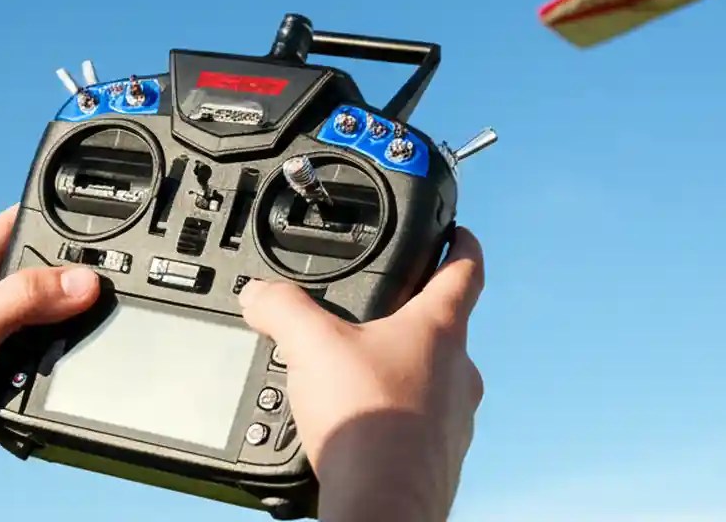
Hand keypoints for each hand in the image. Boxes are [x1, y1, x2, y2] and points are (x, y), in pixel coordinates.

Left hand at [0, 205, 102, 521]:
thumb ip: (24, 299)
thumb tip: (86, 283)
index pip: (25, 224)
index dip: (62, 214)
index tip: (111, 216)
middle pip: (57, 280)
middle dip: (88, 283)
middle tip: (129, 288)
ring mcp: (8, 348)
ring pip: (63, 331)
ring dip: (79, 339)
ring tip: (111, 337)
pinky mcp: (15, 389)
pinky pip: (57, 378)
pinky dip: (69, 379)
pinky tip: (82, 380)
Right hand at [237, 227, 485, 521]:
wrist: (386, 505)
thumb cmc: (368, 421)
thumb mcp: (311, 346)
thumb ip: (282, 309)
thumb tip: (260, 294)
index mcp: (439, 330)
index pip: (465, 270)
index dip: (462, 244)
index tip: (460, 232)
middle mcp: (459, 372)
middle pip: (446, 329)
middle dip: (414, 319)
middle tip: (381, 314)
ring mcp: (456, 418)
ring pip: (435, 380)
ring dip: (403, 373)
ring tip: (357, 377)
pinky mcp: (441, 457)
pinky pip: (421, 425)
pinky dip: (394, 418)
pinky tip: (360, 426)